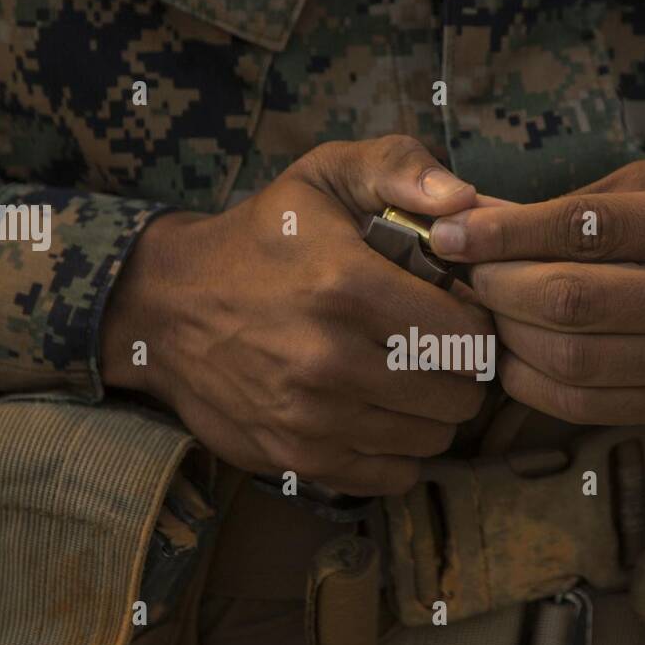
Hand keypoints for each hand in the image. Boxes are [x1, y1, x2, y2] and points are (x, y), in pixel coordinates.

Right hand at [102, 136, 492, 494]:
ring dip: (434, 414)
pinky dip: (400, 452)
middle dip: (462, 372)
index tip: (460, 314)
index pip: (466, 334)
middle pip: (456, 394)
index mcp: (345, 285)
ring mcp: (311, 417)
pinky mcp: (296, 458)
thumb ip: (398, 167)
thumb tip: (462, 200)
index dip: (477, 324)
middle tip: (441, 351)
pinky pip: (392, 476)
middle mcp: (328, 359)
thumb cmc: (262, 237)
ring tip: (412, 379)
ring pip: (431, 440)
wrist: (167, 305)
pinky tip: (383, 415)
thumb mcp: (322, 175)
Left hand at [428, 159, 644, 425]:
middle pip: (572, 302)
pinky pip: (593, 407)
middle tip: (470, 274)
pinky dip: (535, 386)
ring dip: (510, 339)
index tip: (451, 233)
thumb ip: (591, 200)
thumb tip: (486, 213)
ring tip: (489, 315)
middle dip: (499, 288)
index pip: (586, 230)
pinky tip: (515, 359)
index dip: (505, 234)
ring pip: (576, 362)